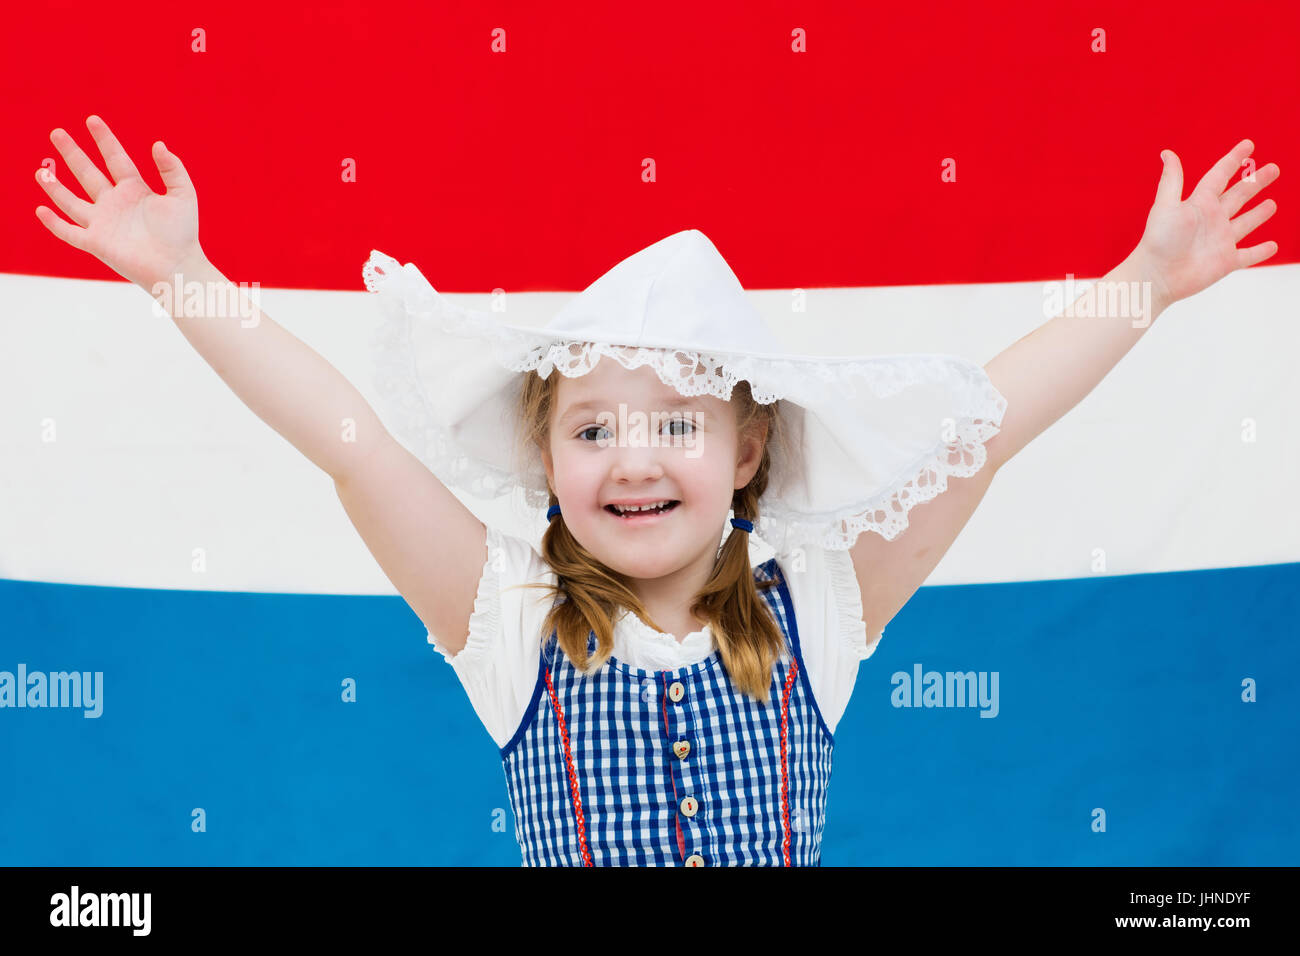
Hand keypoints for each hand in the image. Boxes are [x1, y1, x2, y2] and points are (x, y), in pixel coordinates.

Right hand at [34, 115, 205, 290]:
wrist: (177, 267)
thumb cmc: (183, 234)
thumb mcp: (183, 195)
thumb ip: (172, 169)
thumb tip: (158, 144)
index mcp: (135, 191)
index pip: (115, 159)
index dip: (104, 140)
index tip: (92, 120)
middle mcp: (116, 204)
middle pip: (88, 174)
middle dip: (72, 154)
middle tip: (57, 132)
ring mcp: (104, 223)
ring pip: (72, 202)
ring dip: (55, 188)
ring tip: (40, 172)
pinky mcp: (96, 243)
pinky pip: (69, 232)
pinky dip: (54, 223)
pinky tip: (40, 210)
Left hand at [1131, 139, 1279, 309]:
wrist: (1157, 276)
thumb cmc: (1159, 240)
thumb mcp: (1166, 206)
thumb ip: (1172, 180)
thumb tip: (1167, 152)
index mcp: (1199, 203)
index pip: (1220, 175)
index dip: (1233, 159)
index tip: (1248, 145)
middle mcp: (1213, 219)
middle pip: (1239, 195)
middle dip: (1256, 182)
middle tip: (1273, 169)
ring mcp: (1221, 240)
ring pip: (1245, 223)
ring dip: (1259, 214)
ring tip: (1272, 204)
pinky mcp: (1226, 261)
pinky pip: (1248, 256)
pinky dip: (1261, 252)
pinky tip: (1273, 246)